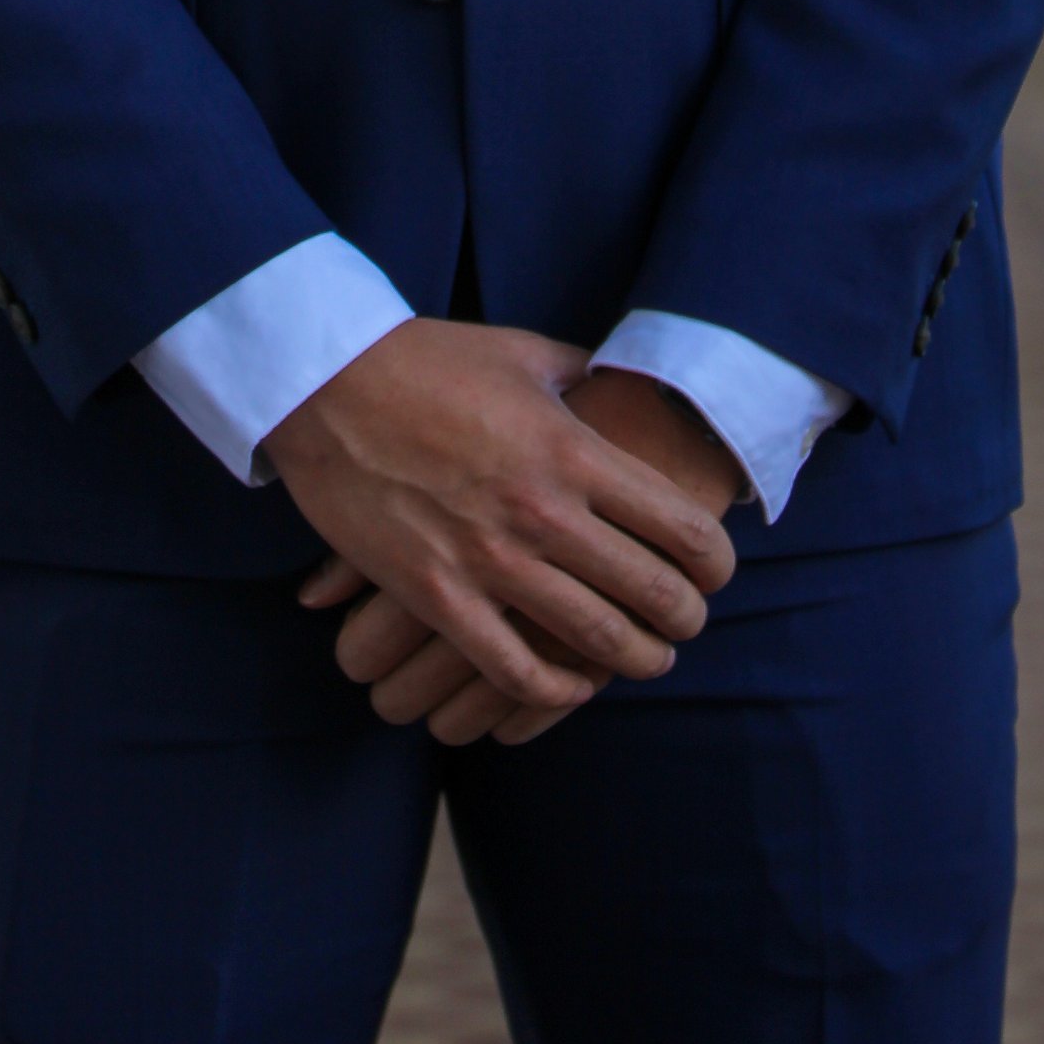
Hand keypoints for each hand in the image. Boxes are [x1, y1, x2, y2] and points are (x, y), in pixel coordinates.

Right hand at [269, 321, 735, 734]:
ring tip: (648, 659)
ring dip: (635, 659)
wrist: (326, 384)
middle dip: (686, 619)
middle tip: (689, 624)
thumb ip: (582, 376)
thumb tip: (621, 382)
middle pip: (650, 591)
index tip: (716, 572)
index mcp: (571, 450)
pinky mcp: (435, 595)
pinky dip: (553, 689)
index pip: (681, 526)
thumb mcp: (521, 354)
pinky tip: (572, 684)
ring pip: (593, 637)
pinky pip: (511, 668)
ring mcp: (488, 559)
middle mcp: (541, 511)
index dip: (715, 561)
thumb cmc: (427, 360)